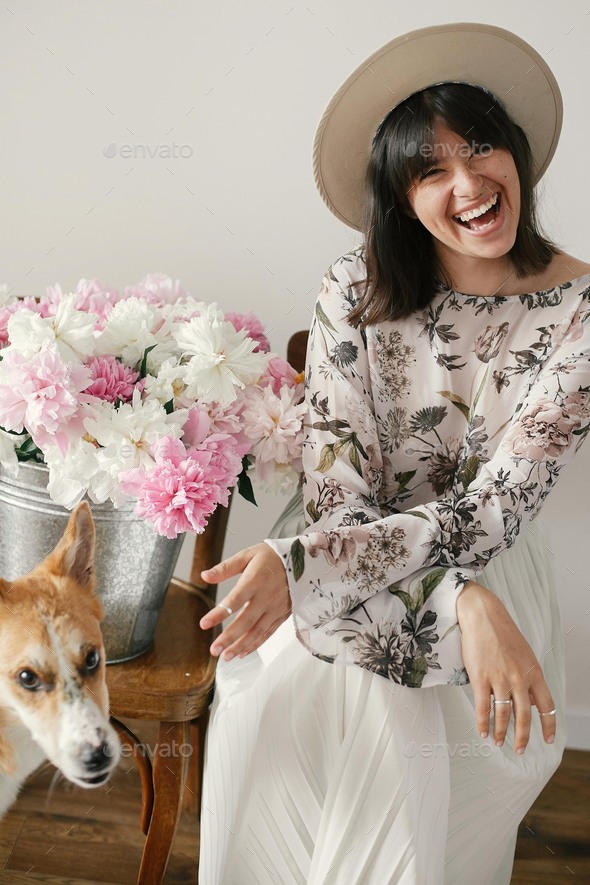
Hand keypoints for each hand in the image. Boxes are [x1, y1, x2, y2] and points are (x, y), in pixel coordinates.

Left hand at [198, 543, 290, 660]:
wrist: (302, 559)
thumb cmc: (271, 556)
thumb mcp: (248, 555)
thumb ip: (225, 568)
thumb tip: (205, 576)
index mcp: (255, 580)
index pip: (234, 600)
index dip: (219, 613)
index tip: (204, 624)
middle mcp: (266, 596)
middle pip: (246, 621)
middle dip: (229, 638)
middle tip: (214, 650)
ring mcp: (275, 607)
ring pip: (257, 631)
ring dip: (241, 646)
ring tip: (226, 656)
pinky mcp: (282, 614)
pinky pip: (268, 632)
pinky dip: (256, 644)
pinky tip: (243, 653)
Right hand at [456, 580, 555, 754]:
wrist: (483, 615)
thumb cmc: (503, 633)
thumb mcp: (525, 654)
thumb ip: (528, 677)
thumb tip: (529, 700)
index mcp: (534, 672)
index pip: (547, 706)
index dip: (548, 725)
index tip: (547, 740)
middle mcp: (520, 678)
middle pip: (524, 716)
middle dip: (522, 737)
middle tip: (519, 750)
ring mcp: (500, 679)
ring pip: (503, 715)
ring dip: (501, 732)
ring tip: (498, 742)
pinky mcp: (481, 677)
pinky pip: (483, 707)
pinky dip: (483, 723)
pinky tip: (483, 732)